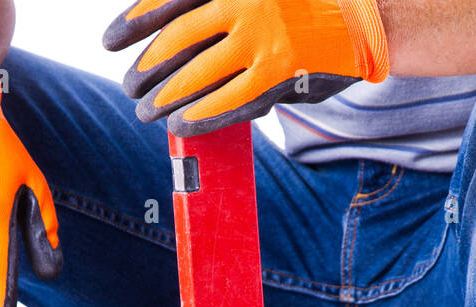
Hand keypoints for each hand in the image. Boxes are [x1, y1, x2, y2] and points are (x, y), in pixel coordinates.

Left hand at [103, 0, 389, 135]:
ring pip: (197, 76)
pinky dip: (201, 115)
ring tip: (145, 112)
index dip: (133, 22)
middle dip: (145, 68)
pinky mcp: (278, 73)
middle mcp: (244, 2)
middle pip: (176, 40)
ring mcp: (262, 38)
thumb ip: (213, 1)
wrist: (367, 15)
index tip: (108, 41)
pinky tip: (181, 125)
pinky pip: (229, 101)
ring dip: (164, 99)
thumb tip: (165, 17)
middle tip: (128, 86)